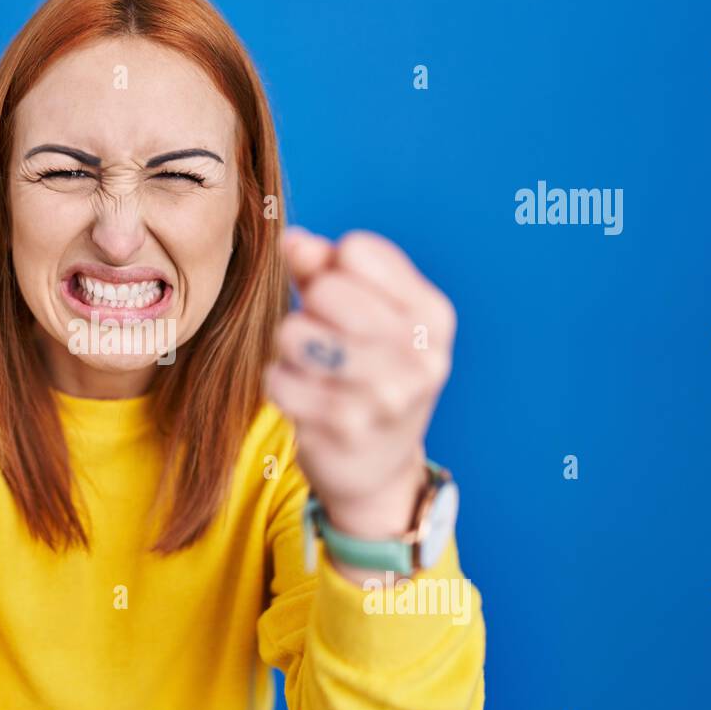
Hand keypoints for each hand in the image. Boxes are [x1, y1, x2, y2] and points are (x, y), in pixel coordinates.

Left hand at [265, 227, 455, 569]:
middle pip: (327, 290)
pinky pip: (278, 379)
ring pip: (295, 334)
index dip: (330, 267)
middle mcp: (421, 355)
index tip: (338, 294)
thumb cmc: (365, 372)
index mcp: (432, 315)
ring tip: (308, 361)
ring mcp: (386, 396)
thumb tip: (292, 241)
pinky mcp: (344, 429)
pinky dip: (279, 382)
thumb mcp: (363, 316)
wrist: (377, 467)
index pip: (357, 251)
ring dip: (289, 345)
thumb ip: (323, 270)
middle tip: (319, 331)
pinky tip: (301, 394)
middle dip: (308, 305)